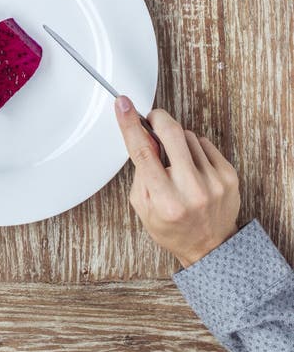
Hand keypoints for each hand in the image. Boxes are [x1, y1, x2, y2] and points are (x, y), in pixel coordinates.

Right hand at [114, 96, 240, 267]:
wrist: (211, 246)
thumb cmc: (172, 227)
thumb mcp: (143, 205)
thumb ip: (141, 170)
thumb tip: (143, 135)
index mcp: (166, 201)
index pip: (143, 152)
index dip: (130, 124)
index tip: (123, 104)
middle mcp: (192, 190)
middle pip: (171, 133)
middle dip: (158, 119)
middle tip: (152, 120)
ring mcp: (214, 182)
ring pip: (188, 136)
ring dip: (177, 141)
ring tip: (176, 161)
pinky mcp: (228, 175)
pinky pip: (204, 143)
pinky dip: (194, 148)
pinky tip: (192, 166)